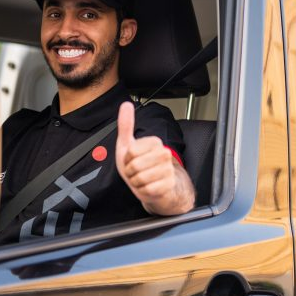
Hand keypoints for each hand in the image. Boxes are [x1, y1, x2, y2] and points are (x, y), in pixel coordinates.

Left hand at [115, 101, 194, 215]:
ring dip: (136, 182)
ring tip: (141, 179)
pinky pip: (147, 190)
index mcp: (154, 142)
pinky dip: (143, 191)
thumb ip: (126, 124)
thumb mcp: (127, 144)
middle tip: (136, 171)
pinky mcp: (169, 184)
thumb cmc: (139, 165)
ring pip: (140, 178)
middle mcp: (165, 153)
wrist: (154, 185)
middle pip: (135, 165)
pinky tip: (148, 187)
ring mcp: (168, 169)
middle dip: (130, 172)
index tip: (131, 160)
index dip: (126, 159)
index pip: (131, 152)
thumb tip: (126, 104)